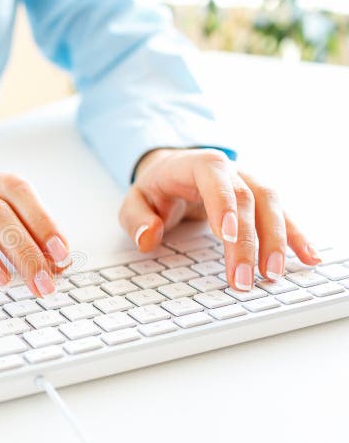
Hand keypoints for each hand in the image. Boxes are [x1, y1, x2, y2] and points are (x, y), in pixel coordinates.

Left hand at [120, 148, 320, 290]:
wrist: (174, 171)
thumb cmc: (157, 188)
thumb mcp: (134, 200)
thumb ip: (136, 219)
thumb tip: (148, 236)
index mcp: (197, 164)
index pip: (213, 178)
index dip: (222, 204)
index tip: (225, 235)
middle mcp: (230, 171)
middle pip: (246, 200)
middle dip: (247, 241)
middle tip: (243, 277)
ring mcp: (250, 183)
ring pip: (271, 205)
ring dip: (276, 241)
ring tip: (273, 274)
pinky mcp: (261, 200)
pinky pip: (283, 215)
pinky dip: (296, 236)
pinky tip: (308, 257)